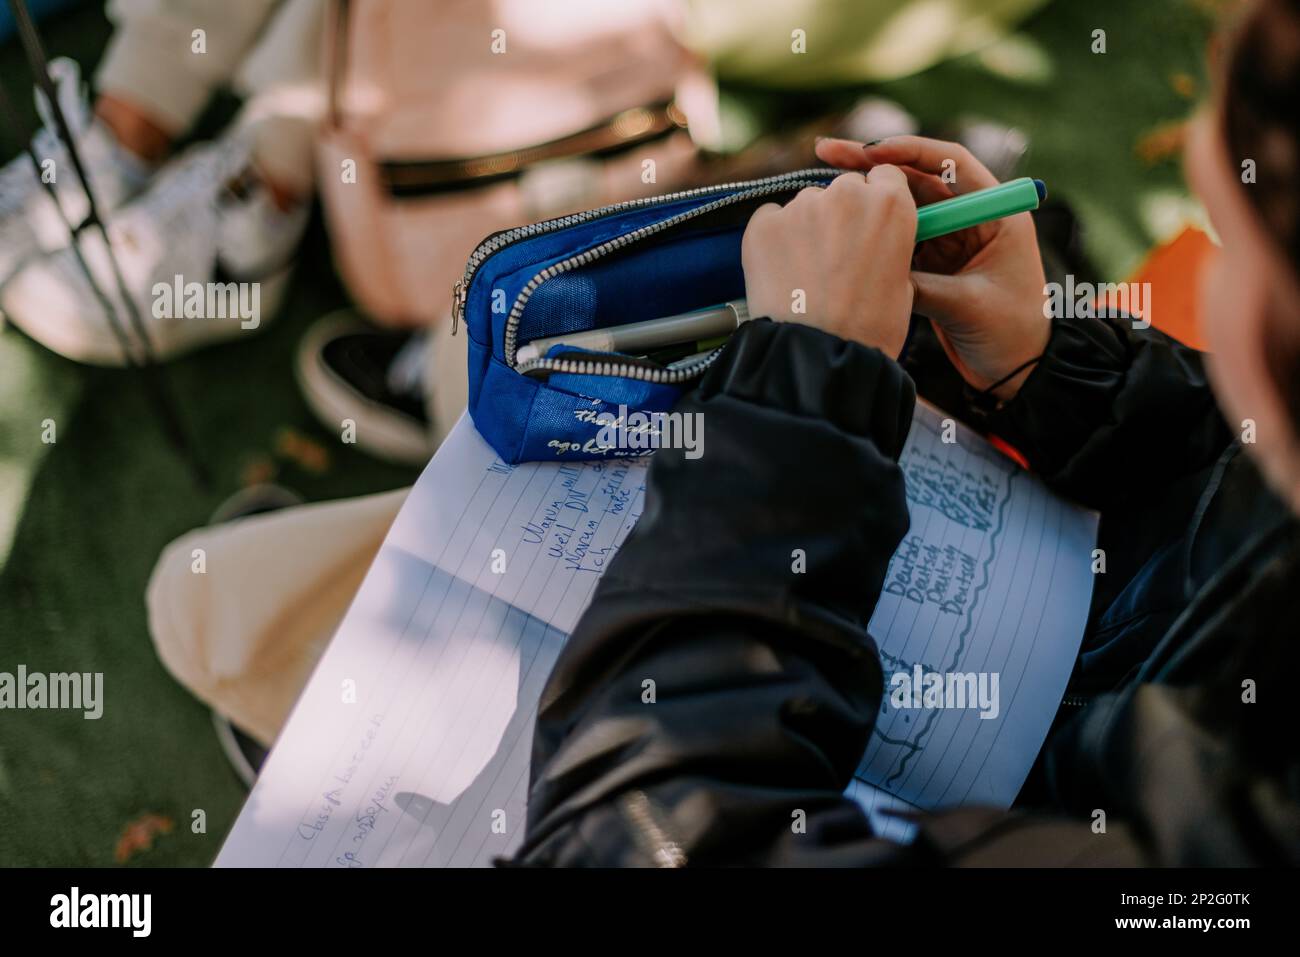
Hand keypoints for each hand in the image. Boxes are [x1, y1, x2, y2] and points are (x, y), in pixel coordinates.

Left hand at [741, 168, 915, 356]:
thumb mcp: (902, 284)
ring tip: (805, 275)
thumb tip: (872, 242)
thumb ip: (888, 246)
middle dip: (839, 215)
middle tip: (833, 259)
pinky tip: (781, 273)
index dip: (873, 201)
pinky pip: (770, 220)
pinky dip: (773, 240)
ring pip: (805, 205)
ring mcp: (802, 206)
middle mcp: (847, 194)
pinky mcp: (764, 223)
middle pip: (842, 189)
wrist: (817, 356)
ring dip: (805, 229)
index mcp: (891, 205)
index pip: (882, 176)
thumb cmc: (866, 331)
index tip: (865, 224)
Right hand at [816, 135, 1050, 400]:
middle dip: (873, 167)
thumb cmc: (1012, 334)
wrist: (1017, 374)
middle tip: (827, 153)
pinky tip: (840, 234)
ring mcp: (948, 241)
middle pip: (917, 179)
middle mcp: (970, 218)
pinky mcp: (931, 265)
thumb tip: (873, 267)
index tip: (869, 152)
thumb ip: (922, 284)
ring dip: (867, 202)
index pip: (950, 163)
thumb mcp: (967, 305)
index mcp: (994, 213)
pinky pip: (896, 241)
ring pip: (900, 209)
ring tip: (826, 196)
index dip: (908, 151)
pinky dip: (871, 237)